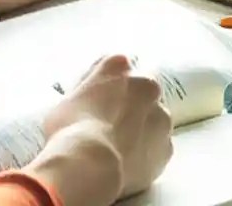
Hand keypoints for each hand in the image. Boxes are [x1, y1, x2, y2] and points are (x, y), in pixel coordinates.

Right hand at [25, 55, 174, 205]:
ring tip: (116, 150)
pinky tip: (126, 165)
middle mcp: (146, 85)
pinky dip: (145, 155)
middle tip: (107, 127)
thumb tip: (88, 99)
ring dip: (140, 130)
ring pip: (153, 120)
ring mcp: (161, 116)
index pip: (115, 67)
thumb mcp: (65, 102)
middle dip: (129, 106)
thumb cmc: (68, 131)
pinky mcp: (166, 147)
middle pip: (141, 92)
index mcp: (118, 67)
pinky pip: (156, 148)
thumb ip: (84, 94)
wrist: (89, 165)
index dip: (104, 87)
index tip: (95, 102)